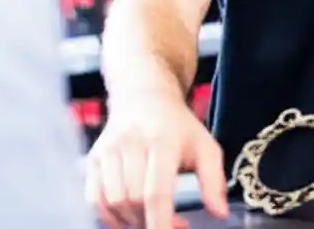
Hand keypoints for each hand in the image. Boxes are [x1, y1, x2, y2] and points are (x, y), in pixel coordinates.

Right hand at [84, 96, 228, 228]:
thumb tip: (220, 213)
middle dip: (151, 221)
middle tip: (172, 223)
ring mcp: (108, 150)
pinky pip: (93, 199)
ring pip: (113, 202)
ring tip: (150, 216)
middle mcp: (130, 143)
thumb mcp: (205, 146)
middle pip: (134, 200)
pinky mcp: (93, 158)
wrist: (144, 98)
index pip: (156, 191)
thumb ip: (214, 180)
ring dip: (131, 220)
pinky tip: (129, 215)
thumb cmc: (178, 127)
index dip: (161, 222)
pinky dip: (110, 216)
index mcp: (162, 140)